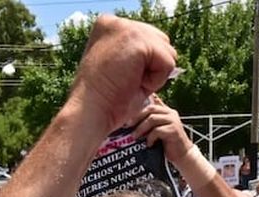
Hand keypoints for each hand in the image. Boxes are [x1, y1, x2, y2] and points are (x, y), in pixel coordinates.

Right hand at [69, 15, 177, 131]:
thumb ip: (138, 54)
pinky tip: (133, 84)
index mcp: (108, 26)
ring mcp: (126, 28)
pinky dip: (156, 80)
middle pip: (161, 41)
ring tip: (128, 82)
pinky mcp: (137, 41)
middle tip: (126, 82)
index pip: (148, 39)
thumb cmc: (106, 99)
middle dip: (151, 67)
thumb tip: (167, 56)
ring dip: (154, 74)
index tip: (121, 77)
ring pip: (167, 51)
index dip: (143, 65)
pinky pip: (168, 62)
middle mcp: (116, 21)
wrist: (90, 112)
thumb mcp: (121, 68)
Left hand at [132, 97, 193, 163]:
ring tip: (135, 137)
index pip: (152, 104)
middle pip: (150, 109)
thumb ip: (150, 123)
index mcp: (166, 111)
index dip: (139, 108)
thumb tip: (131, 121)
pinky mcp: (174, 131)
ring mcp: (173, 121)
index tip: (128, 117)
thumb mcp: (158, 130)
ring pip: (152, 119)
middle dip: (137, 117)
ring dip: (141, 128)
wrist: (182, 155)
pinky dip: (150, 138)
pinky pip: (157, 131)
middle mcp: (171, 114)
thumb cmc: (167, 143)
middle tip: (128, 126)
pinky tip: (148, 144)